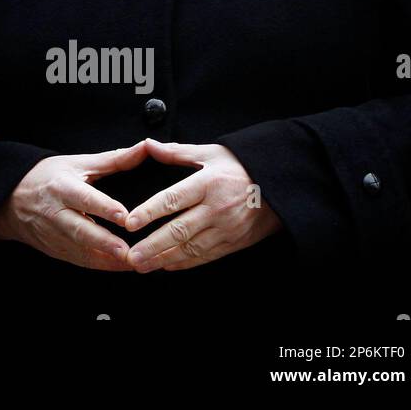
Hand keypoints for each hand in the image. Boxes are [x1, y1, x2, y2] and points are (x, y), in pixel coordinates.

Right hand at [0, 142, 148, 270]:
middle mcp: (55, 213)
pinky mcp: (55, 250)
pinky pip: (79, 261)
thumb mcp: (76, 163)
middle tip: (128, 252)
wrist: (10, 199)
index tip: (125, 216)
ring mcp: (53, 235)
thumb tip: (144, 147)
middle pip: (80, 230)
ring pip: (80, 251)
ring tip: (132, 263)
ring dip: (106, 260)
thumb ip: (113, 159)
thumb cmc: (47, 176)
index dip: (104, 208)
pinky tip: (121, 267)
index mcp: (61, 187)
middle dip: (104, 242)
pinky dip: (101, 266)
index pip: (84, 198)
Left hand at [123, 139, 283, 271]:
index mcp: (207, 183)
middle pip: (179, 230)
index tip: (129, 223)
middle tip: (131, 256)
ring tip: (143, 265)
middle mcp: (217, 209)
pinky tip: (167, 265)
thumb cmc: (240, 166)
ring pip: (191, 248)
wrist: (281, 187)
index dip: (149, 212)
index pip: (173, 200)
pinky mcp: (236, 243)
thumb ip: (176, 152)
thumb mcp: (211, 152)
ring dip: (165, 258)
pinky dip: (186, 263)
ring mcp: (227, 229)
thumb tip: (147, 144)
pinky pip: (207, 256)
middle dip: (153, 245)